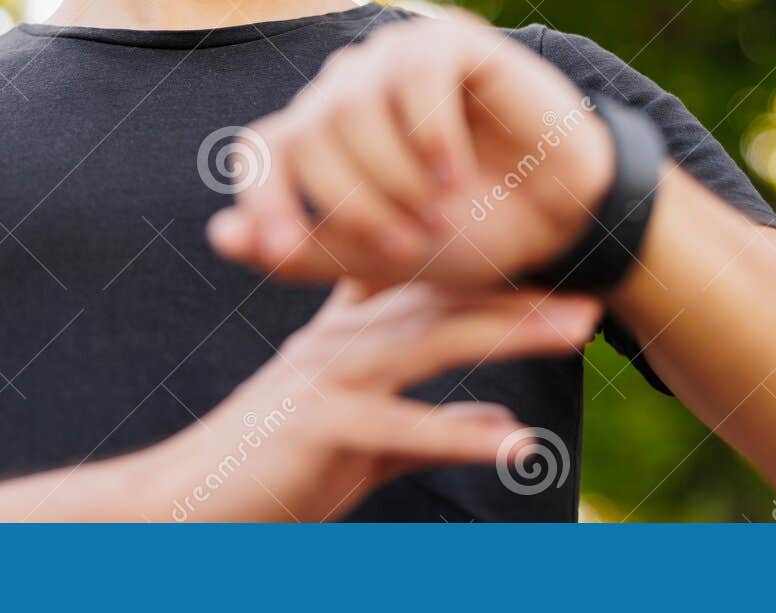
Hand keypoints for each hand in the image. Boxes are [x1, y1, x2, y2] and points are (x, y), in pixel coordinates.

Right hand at [147, 280, 600, 520]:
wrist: (179, 506)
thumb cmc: (268, 472)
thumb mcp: (362, 444)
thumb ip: (429, 425)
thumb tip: (502, 418)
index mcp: (346, 335)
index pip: (430, 290)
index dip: (496, 278)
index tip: (564, 268)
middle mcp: (338, 340)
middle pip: (442, 302)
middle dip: (521, 293)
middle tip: (595, 286)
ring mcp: (327, 378)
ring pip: (429, 341)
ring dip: (508, 332)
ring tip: (575, 328)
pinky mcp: (320, 428)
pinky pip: (401, 429)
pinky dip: (459, 434)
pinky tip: (517, 442)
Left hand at [206, 17, 614, 287]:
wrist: (556, 222)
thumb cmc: (465, 238)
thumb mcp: (377, 260)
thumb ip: (301, 251)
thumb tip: (221, 235)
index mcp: (318, 133)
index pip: (261, 152)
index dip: (263, 199)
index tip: (280, 247)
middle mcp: (346, 87)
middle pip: (309, 132)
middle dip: (351, 200)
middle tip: (405, 244)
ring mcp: (395, 58)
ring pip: (354, 104)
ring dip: (393, 173)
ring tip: (438, 213)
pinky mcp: (449, 40)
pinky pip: (416, 75)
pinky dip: (430, 133)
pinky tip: (455, 173)